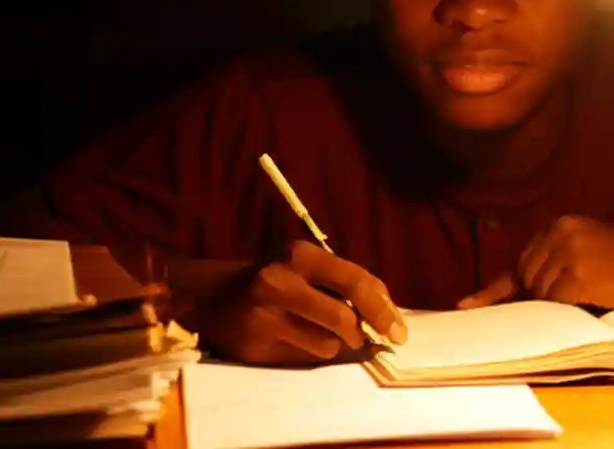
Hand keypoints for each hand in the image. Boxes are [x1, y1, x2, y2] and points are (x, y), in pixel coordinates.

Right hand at [196, 240, 406, 364]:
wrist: (214, 298)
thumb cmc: (276, 281)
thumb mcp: (306, 268)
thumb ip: (344, 284)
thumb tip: (390, 316)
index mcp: (300, 255)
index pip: (355, 280)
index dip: (382, 309)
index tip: (399, 331)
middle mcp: (280, 280)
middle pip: (342, 317)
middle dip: (359, 333)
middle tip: (363, 339)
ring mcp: (264, 315)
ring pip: (326, 344)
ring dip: (332, 344)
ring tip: (314, 331)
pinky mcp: (255, 345)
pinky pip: (303, 358)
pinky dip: (309, 353)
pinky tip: (291, 340)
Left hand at [457, 215, 613, 309]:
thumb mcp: (590, 252)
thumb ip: (555, 262)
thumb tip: (517, 289)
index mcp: (561, 223)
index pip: (519, 260)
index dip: (495, 289)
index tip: (466, 304)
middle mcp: (559, 231)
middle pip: (525, 279)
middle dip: (538, 297)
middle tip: (580, 295)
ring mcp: (567, 252)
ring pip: (538, 293)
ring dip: (558, 304)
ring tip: (597, 292)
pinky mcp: (577, 275)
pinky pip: (554, 303)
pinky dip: (568, 310)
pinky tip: (596, 299)